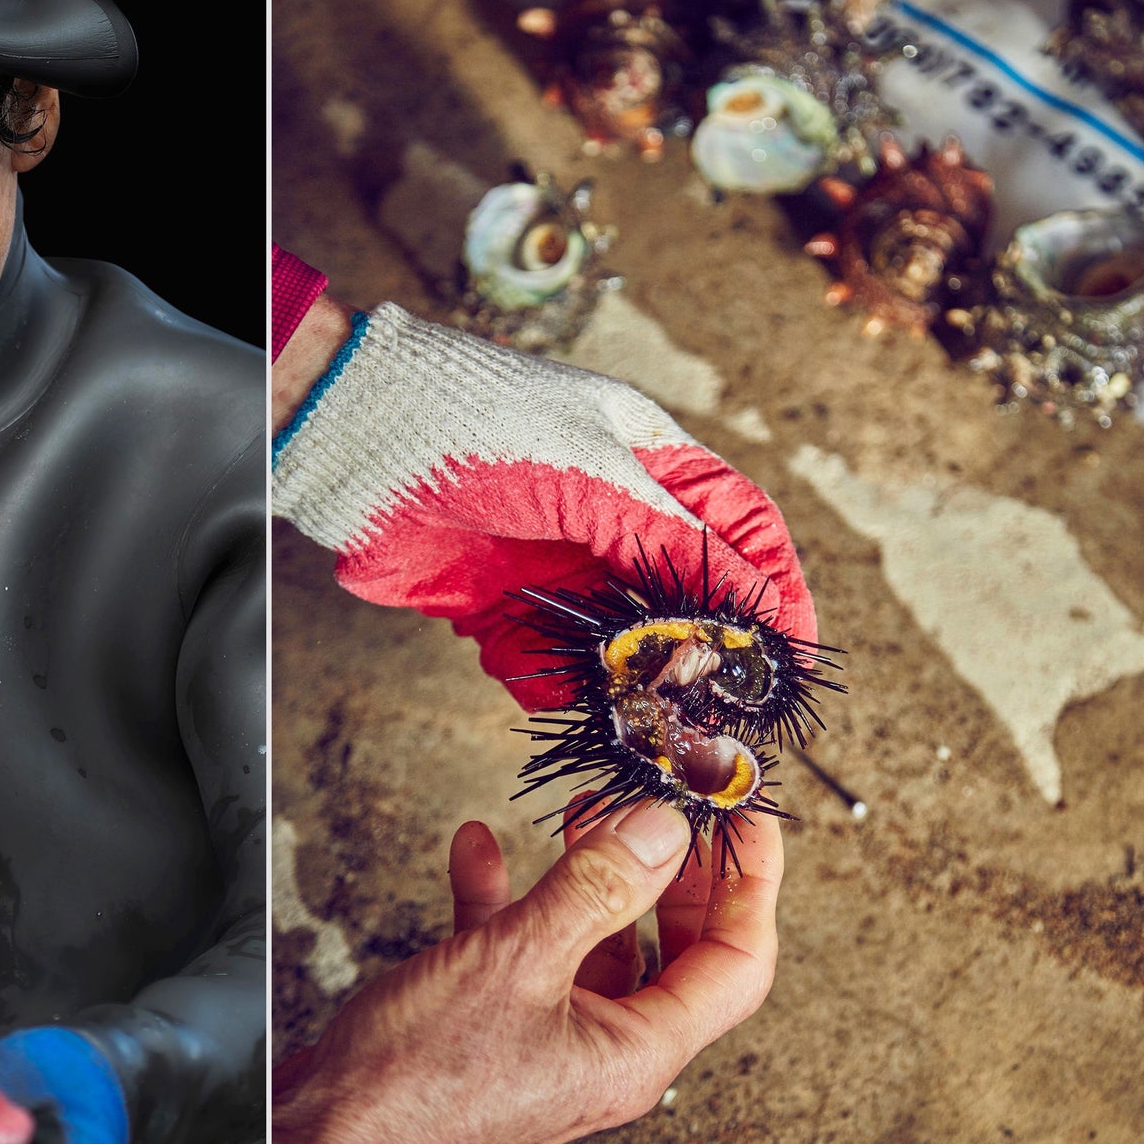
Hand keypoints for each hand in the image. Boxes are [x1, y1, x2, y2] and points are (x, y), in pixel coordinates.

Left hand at [269, 298, 814, 709]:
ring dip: (635, 681)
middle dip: (706, 651)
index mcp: (645, 458)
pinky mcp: (499, 606)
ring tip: (652, 719)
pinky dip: (561, 688)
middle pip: (685, 594)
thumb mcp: (588, 473)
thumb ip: (668, 538)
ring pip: (621, 640)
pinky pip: (549, 664)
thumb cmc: (470, 423)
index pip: (740, 526)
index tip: (793, 655)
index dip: (775, 589)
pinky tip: (572, 705)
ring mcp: (555, 562)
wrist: (351, 443)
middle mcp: (608, 513)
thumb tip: (752, 599)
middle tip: (726, 708)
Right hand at [272, 799, 780, 1143]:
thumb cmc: (411, 1086)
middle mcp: (602, 1051)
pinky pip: (521, 949)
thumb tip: (663, 830)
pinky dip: (506, 894)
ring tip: (584, 812)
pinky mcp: (493, 1025)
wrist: (320, 1139)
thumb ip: (595, 887)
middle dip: (674, 870)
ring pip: (596, 942)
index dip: (749, 881)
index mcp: (633, 1052)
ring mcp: (548, 1039)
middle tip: (673, 808)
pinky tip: (478, 851)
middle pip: (675, 949)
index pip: (736, 963)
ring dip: (592, 874)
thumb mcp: (514, 962)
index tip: (741, 815)